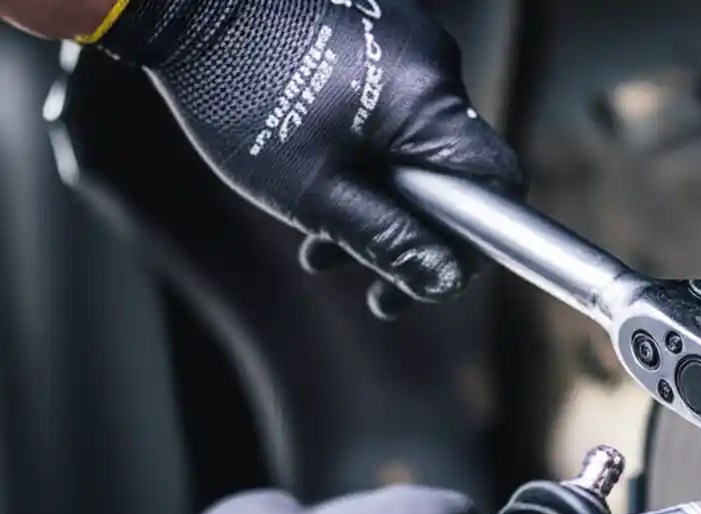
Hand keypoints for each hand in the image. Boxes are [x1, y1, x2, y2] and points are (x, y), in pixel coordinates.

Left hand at [94, 0, 522, 317]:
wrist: (183, 6)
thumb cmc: (241, 95)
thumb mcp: (315, 191)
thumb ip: (390, 240)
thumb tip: (446, 280)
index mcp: (430, 99)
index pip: (498, 180)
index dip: (478, 240)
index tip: (434, 273)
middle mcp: (433, 59)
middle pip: (453, 168)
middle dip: (407, 229)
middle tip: (361, 274)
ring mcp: (405, 37)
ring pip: (416, 142)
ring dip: (377, 194)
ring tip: (317, 234)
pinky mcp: (376, 27)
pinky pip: (392, 105)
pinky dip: (364, 148)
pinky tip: (313, 171)